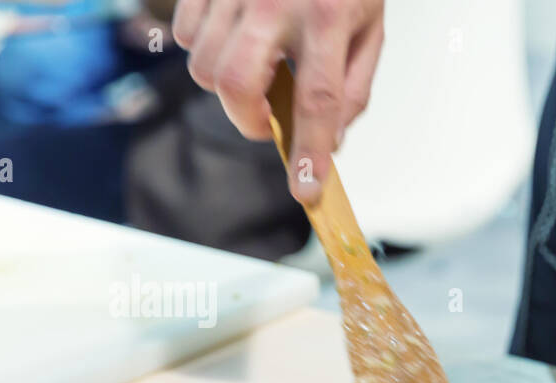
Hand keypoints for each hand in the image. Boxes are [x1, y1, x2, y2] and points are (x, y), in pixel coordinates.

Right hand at [172, 0, 384, 202]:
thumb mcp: (370, 28)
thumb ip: (352, 90)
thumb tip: (329, 142)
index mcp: (328, 15)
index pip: (318, 101)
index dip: (310, 152)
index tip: (305, 190)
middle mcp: (274, 1)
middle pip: (238, 86)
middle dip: (249, 122)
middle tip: (268, 123)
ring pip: (205, 67)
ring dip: (228, 87)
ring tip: (257, 70)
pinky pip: (185, 35)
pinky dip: (204, 51)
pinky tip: (233, 39)